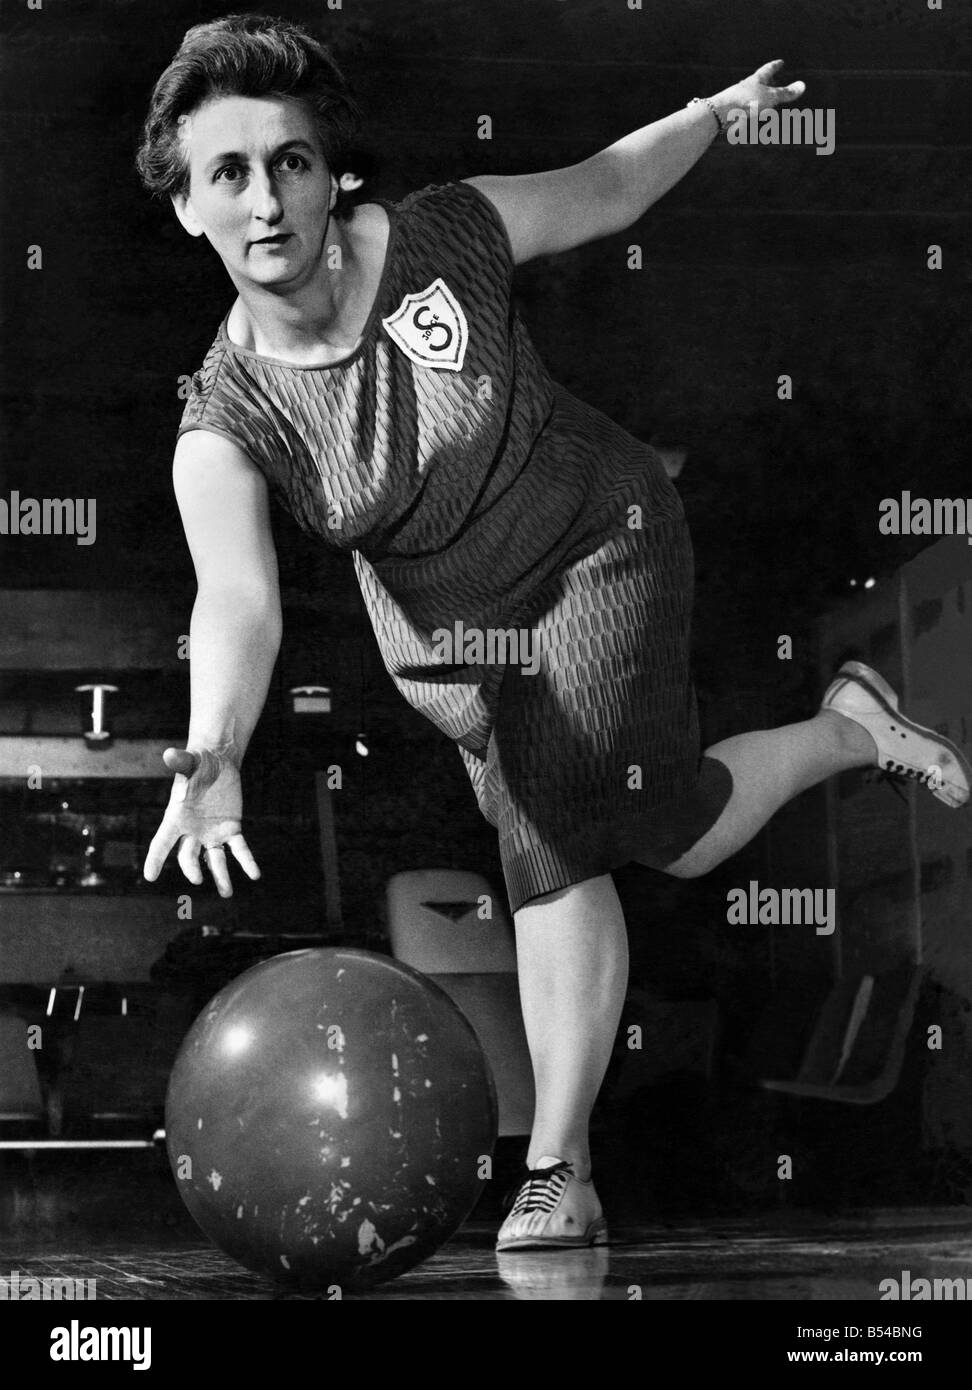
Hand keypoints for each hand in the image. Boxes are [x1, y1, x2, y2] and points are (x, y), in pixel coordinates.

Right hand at [142, 746, 259, 897]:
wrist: (217, 761)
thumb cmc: (198, 761)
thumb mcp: (190, 760)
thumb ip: (180, 761)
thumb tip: (169, 754)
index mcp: (176, 817)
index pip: (162, 841)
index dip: (155, 859)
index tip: (149, 876)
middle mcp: (192, 831)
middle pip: (188, 855)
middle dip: (191, 868)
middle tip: (197, 879)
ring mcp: (211, 832)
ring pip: (215, 859)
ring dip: (221, 876)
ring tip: (227, 892)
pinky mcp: (231, 829)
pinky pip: (239, 849)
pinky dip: (247, 862)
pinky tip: (255, 875)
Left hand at [710, 59, 805, 124]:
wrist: (721, 114)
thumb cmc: (747, 102)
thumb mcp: (770, 97)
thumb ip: (785, 93)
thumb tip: (802, 85)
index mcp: (756, 80)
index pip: (768, 70)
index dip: (775, 66)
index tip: (780, 62)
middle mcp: (746, 88)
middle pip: (758, 82)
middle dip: (766, 81)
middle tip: (771, 78)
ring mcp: (738, 99)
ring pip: (751, 97)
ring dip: (758, 98)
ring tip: (763, 100)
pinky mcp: (732, 112)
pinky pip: (745, 111)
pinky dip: (751, 112)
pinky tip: (750, 118)